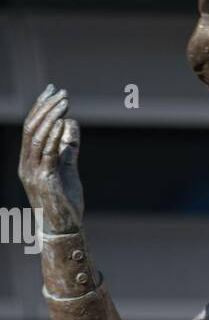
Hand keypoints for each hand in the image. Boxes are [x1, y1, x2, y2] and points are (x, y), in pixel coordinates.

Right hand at [18, 85, 83, 234]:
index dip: (40, 107)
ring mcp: (34, 172)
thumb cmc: (64, 202)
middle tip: (60, 92)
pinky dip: (54, 135)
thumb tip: (71, 122)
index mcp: (28, 161)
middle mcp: (26, 164)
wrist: (63, 229)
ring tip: (65, 102)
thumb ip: (68, 147)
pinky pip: (48, 153)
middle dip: (45, 107)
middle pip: (32, 128)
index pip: (31, 128)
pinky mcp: (46, 180)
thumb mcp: (67, 169)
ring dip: (51, 117)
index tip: (52, 90)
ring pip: (38, 137)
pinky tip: (63, 122)